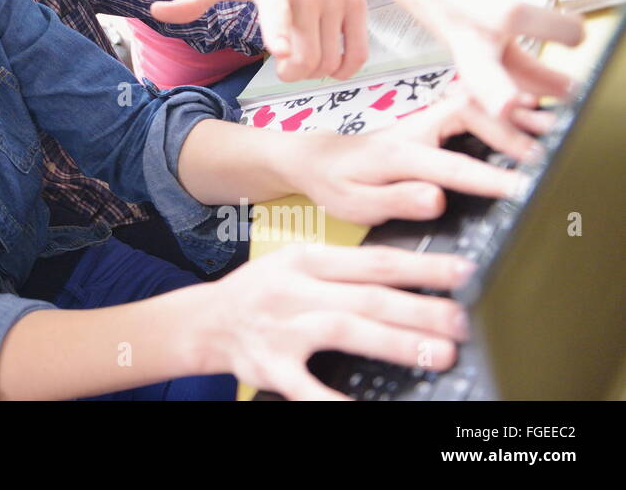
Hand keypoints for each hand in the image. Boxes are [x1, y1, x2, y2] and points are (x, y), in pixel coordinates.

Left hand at [150, 0, 368, 80]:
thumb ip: (193, 0)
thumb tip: (155, 12)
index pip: (276, 9)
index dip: (279, 31)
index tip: (280, 52)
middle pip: (304, 53)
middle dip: (291, 74)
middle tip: (283, 68)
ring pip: (329, 57)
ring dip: (315, 72)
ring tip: (304, 61)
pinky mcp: (356, 4)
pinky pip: (356, 52)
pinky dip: (343, 68)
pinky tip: (330, 65)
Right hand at [199, 243, 473, 399]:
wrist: (205, 320)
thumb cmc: (261, 291)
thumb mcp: (295, 263)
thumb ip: (344, 268)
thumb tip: (407, 275)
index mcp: (305, 261)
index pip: (373, 261)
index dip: (420, 266)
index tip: (463, 272)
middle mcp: (294, 291)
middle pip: (366, 298)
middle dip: (420, 310)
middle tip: (462, 321)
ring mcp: (282, 329)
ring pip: (345, 330)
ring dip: (396, 342)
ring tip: (439, 353)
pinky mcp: (270, 367)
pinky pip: (307, 387)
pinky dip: (335, 399)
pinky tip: (366, 407)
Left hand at [288, 94, 551, 225]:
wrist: (313, 157)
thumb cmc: (335, 183)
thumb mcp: (357, 203)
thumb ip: (396, 201)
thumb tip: (436, 199)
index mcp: (396, 154)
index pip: (450, 165)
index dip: (488, 178)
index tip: (522, 188)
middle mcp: (413, 129)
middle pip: (466, 114)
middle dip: (506, 132)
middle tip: (540, 156)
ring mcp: (422, 120)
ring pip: (472, 104)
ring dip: (507, 116)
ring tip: (545, 132)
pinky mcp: (429, 119)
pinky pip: (470, 106)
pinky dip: (498, 110)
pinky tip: (522, 118)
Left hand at [367, 0, 583, 116]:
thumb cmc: (446, 4)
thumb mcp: (474, 42)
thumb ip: (517, 69)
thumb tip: (562, 91)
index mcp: (461, 38)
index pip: (476, 71)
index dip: (498, 92)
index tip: (516, 108)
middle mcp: (458, 3)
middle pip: (509, 16)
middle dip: (555, 27)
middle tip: (575, 34)